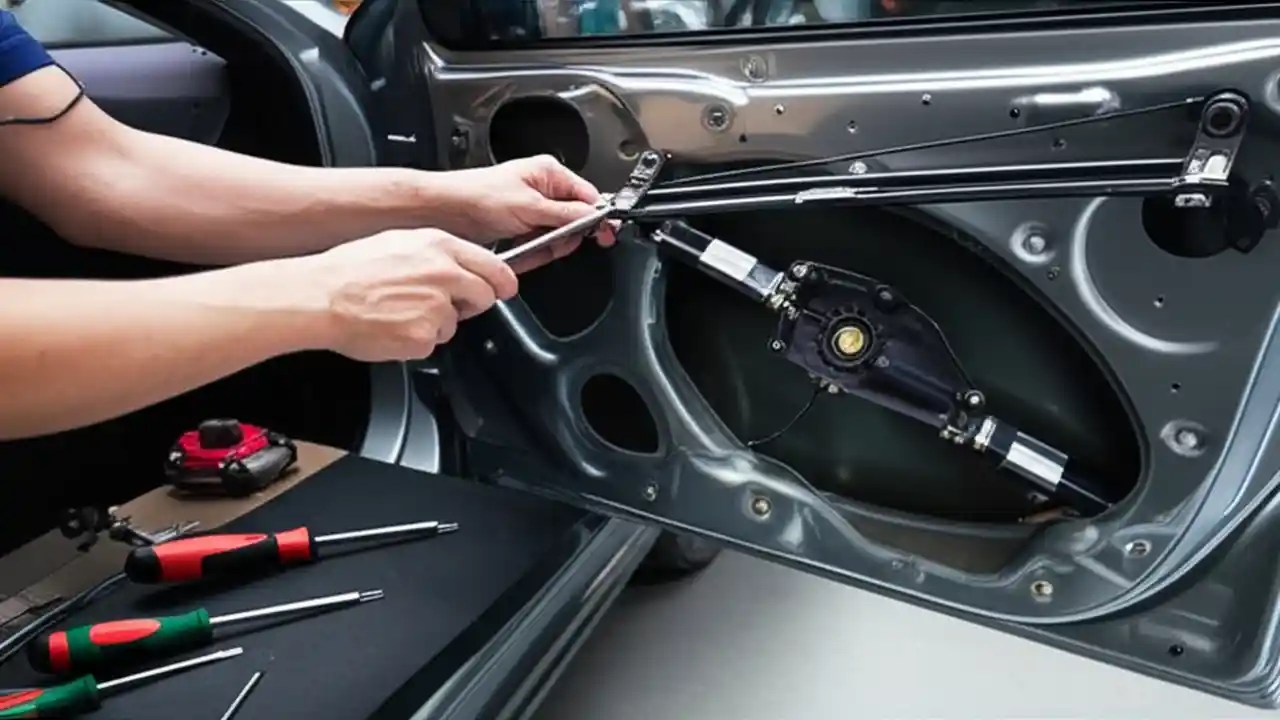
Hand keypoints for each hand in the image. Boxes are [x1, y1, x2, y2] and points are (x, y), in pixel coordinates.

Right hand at [304, 228, 516, 360]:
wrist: (320, 297)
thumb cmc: (348, 271)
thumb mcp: (399, 242)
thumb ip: (437, 254)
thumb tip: (458, 266)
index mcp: (439, 247)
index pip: (494, 267)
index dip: (500, 282)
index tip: (503, 288)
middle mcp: (444, 274)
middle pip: (485, 296)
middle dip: (471, 304)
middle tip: (443, 305)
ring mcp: (437, 307)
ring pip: (455, 322)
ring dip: (436, 323)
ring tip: (400, 312)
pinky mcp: (425, 337)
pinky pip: (432, 343)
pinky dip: (416, 341)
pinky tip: (393, 327)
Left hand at [444, 155, 617, 271]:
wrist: (445, 210)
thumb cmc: (478, 196)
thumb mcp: (530, 206)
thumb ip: (566, 213)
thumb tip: (595, 216)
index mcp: (549, 173)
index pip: (588, 196)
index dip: (597, 217)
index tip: (604, 235)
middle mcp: (542, 189)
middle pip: (575, 218)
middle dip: (567, 235)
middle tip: (556, 244)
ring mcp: (531, 208)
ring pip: (557, 234)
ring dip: (548, 246)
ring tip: (531, 247)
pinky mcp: (520, 226)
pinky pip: (539, 243)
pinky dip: (535, 251)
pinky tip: (523, 253)